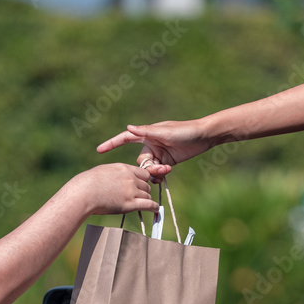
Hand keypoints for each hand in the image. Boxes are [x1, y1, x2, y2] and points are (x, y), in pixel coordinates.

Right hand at [72, 163, 158, 215]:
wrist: (83, 193)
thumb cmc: (88, 184)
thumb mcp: (104, 172)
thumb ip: (116, 174)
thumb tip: (118, 178)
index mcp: (124, 169)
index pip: (143, 173)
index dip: (142, 181)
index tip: (140, 186)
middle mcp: (130, 178)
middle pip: (147, 185)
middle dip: (143, 191)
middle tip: (138, 198)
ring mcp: (131, 191)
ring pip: (148, 195)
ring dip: (146, 200)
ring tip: (144, 205)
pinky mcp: (130, 204)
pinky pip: (149, 205)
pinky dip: (154, 207)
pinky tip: (156, 210)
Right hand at [96, 120, 214, 179]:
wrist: (204, 136)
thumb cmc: (184, 130)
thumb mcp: (164, 131)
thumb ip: (146, 132)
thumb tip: (128, 128)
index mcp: (147, 134)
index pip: (125, 138)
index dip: (112, 143)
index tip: (99, 150)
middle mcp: (151, 144)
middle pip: (140, 161)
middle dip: (146, 168)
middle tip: (160, 168)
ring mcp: (159, 154)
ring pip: (148, 169)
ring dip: (154, 173)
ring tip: (166, 170)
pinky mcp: (167, 162)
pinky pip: (157, 172)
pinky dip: (159, 175)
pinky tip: (165, 175)